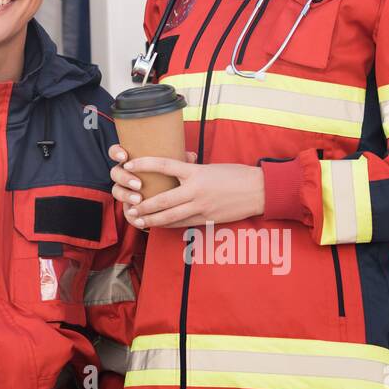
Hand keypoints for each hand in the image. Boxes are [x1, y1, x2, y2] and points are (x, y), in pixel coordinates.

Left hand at [108, 145, 265, 228]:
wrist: (259, 191)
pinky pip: (183, 223)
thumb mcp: (210, 166)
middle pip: (162, 200)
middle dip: (143, 205)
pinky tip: (159, 225)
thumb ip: (191, 168)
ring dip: (152, 220)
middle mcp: (196, 190)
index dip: (144, 164)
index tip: (129, 164)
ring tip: (138, 220)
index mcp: (196, 172)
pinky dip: (170, 224)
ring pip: (170, 217)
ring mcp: (201, 207)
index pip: (164, 165)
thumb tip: (176, 163)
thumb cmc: (235, 174)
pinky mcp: (207, 219)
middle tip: (130, 207)